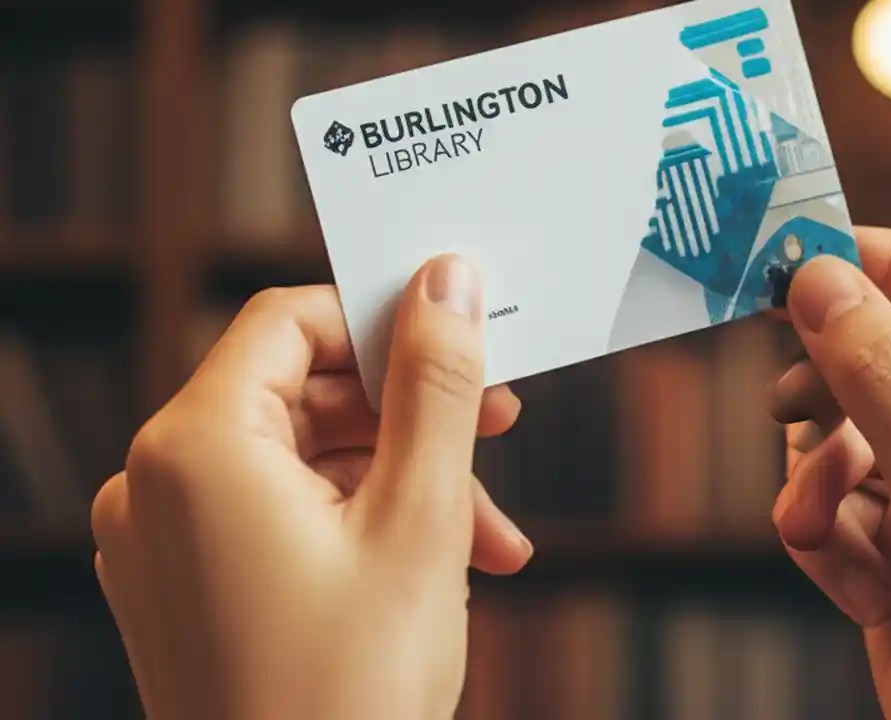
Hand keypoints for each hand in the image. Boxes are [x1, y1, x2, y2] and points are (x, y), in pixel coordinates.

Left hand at [91, 256, 529, 719]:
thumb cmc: (350, 691)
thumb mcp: (419, 519)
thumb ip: (435, 386)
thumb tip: (446, 283)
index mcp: (195, 448)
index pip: (288, 323)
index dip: (382, 321)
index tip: (462, 340)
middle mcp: (157, 483)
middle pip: (304, 397)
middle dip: (414, 419)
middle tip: (499, 433)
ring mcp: (164, 541)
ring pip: (304, 462)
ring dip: (405, 485)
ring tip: (492, 539)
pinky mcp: (186, 585)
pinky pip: (281, 517)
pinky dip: (360, 526)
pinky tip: (440, 564)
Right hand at [769, 229, 890, 718]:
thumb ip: (882, 378)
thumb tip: (817, 279)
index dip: (881, 263)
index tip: (793, 261)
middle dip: (838, 394)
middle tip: (787, 403)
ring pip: (851, 428)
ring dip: (823, 481)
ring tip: (826, 529)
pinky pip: (840, 499)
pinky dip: (828, 536)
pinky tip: (855, 586)